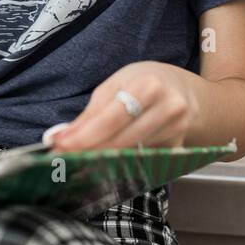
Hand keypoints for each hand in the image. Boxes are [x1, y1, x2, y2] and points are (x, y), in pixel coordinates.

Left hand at [48, 61, 196, 152]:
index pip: (111, 119)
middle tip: (65, 156)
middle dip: (89, 151)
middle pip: (121, 142)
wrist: (183, 90)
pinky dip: (121, 163)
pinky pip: (142, 161)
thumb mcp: (116, 84)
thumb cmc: (145, 81)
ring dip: (102, 160)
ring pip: (131, 155)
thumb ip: (91, 112)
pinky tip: (105, 162)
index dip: (84, 137)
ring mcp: (177, 131)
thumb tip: (63, 137)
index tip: (61, 146)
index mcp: (149, 86)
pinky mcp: (177, 148)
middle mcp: (169, 109)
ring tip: (81, 159)